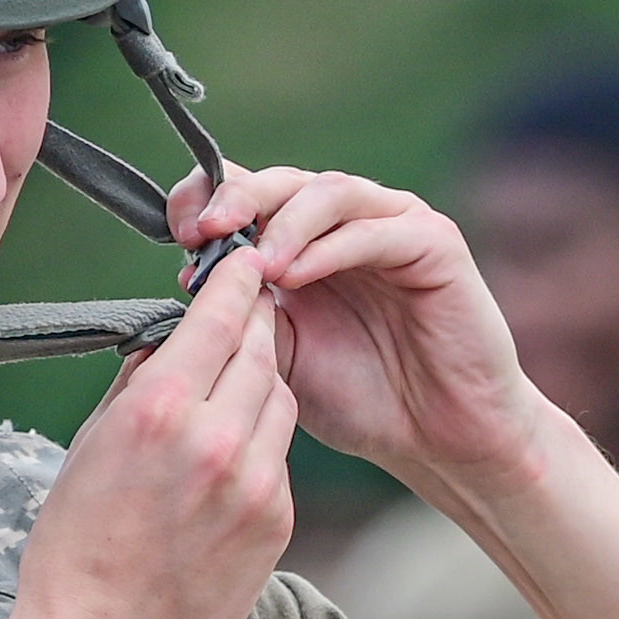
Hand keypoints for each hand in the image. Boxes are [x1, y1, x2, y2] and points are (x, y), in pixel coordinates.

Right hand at [29, 247, 298, 618]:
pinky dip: (261, 443)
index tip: (244, 260)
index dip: (236, 281)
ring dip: (259, 383)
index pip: (220, 316)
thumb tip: (170, 337)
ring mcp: (257, 484)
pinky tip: (228, 459)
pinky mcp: (278, 521)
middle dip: (251, 326)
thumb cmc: (78, 545)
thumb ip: (140, 382)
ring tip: (227, 392)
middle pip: (259, 349)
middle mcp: (218, 440)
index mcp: (159, 410)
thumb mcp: (91, 444)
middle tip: (244, 312)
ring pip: (279, 399)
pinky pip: (281, 456)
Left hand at [177, 163, 552, 501]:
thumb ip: (242, 313)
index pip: (250, 192)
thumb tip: (188, 276)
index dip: (210, 198)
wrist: (439, 438)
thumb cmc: (363, 399)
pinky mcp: (434, 241)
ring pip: (329, 192)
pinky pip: (375, 230)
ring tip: (254, 262)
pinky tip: (296, 274)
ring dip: (283, 222)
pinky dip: (330, 247)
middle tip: (204, 231)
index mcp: (305, 241)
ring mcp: (393, 224)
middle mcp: (347, 222)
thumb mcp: (279, 357)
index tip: (179, 233)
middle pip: (284, 181)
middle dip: (238, 199)